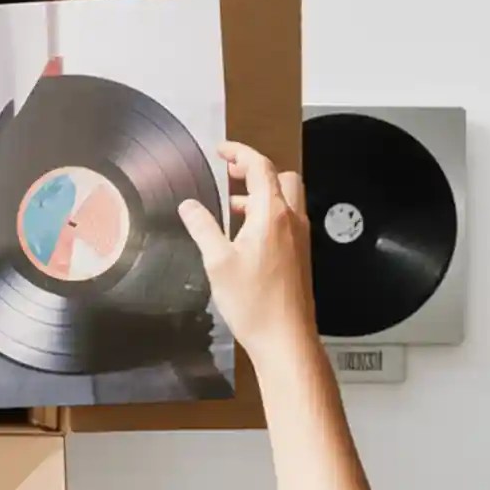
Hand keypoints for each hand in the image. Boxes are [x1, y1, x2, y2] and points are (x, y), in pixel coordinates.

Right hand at [177, 142, 317, 364]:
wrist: (286, 339)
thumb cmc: (255, 303)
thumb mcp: (217, 261)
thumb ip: (202, 227)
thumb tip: (189, 206)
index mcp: (272, 215)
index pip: (260, 167)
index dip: (240, 153)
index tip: (222, 150)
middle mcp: (292, 222)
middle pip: (281, 178)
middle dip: (255, 170)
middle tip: (230, 173)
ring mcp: (299, 239)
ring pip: (285, 200)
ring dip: (259, 194)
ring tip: (231, 206)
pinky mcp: (299, 256)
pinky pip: (286, 221)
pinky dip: (266, 214)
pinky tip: (244, 235)